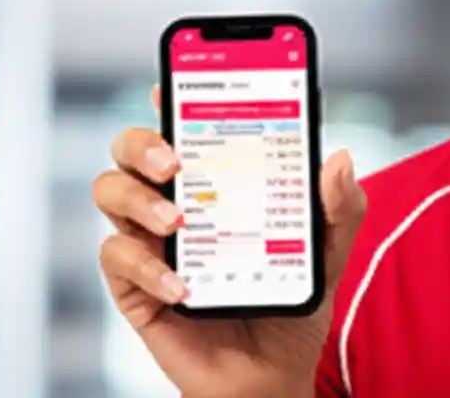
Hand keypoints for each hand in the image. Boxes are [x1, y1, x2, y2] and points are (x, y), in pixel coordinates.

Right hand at [94, 86, 365, 397]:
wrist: (273, 374)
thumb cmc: (289, 300)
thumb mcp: (328, 249)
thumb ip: (340, 205)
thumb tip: (339, 158)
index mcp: (213, 179)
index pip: (183, 124)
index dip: (172, 95)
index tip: (173, 81)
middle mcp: (173, 200)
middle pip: (130, 148)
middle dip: (143, 140)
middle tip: (175, 158)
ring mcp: (148, 241)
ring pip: (109, 191)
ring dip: (137, 197)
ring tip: (177, 218)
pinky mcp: (135, 287)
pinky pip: (116, 259)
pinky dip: (145, 265)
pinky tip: (181, 283)